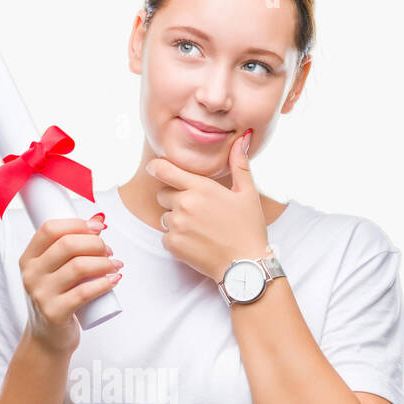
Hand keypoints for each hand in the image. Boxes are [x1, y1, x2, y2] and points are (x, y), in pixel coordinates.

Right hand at [19, 215, 121, 355]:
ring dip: (104, 262)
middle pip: (67, 245)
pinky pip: (84, 292)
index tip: (98, 227)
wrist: (47, 339)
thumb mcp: (50, 273)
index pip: (49, 229)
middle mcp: (31, 275)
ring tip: (115, 264)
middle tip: (109, 250)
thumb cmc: (56, 298)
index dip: (77, 223)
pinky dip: (104, 283)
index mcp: (28, 259)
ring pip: (79, 266)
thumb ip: (64, 250)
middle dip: (95, 243)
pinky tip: (115, 279)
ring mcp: (41, 295)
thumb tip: (96, 223)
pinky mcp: (55, 313)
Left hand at [145, 129, 268, 282]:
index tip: (154, 168)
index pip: (164, 170)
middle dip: (174, 199)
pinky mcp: (173, 245)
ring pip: (165, 217)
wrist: (244, 265)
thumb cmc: (248, 228)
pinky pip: (165, 237)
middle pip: (163, 194)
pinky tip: (196, 242)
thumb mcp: (247, 192)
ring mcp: (177, 225)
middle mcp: (185, 204)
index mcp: (200, 188)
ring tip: (200, 229)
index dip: (156, 167)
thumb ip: (239, 164)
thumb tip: (242, 138)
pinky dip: (177, 239)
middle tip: (196, 211)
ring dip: (176, 221)